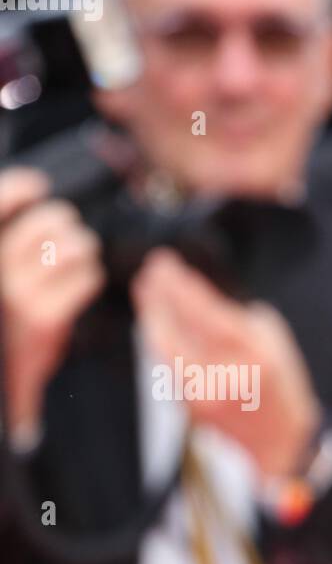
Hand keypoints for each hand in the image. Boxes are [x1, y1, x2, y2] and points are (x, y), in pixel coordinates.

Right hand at [0, 167, 106, 435]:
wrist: (4, 378)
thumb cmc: (4, 319)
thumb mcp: (0, 275)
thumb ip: (10, 241)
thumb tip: (32, 192)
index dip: (18, 189)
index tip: (38, 186)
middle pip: (45, 225)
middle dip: (65, 224)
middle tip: (69, 232)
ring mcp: (17, 295)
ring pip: (70, 248)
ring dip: (82, 249)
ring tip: (79, 256)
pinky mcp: (45, 318)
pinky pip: (85, 278)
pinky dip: (90, 276)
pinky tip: (82, 282)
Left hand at [131, 247, 321, 476]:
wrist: (280, 438)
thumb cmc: (281, 383)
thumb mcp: (272, 339)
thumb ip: (235, 316)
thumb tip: (195, 294)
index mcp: (253, 353)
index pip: (204, 311)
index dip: (178, 285)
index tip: (165, 263)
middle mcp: (224, 374)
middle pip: (176, 328)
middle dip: (158, 296)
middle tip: (150, 271)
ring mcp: (203, 392)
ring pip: (164, 347)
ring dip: (151, 315)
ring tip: (146, 290)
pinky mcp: (189, 403)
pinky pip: (167, 363)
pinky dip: (159, 338)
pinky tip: (156, 322)